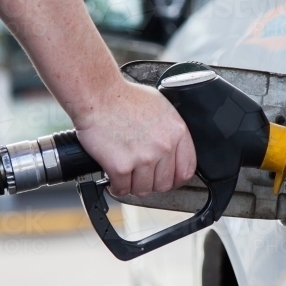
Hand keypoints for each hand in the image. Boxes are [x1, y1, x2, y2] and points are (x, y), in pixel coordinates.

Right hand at [74, 79, 195, 197]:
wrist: (98, 95)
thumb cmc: (124, 97)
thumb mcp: (159, 106)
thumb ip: (169, 129)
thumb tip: (171, 144)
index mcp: (177, 132)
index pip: (187, 169)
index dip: (176, 178)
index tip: (167, 178)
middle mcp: (164, 146)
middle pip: (164, 184)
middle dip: (152, 183)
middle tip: (142, 178)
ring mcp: (144, 158)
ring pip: (144, 190)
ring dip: (134, 186)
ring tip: (127, 178)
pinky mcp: (122, 166)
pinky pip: (122, 189)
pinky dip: (117, 187)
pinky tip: (114, 180)